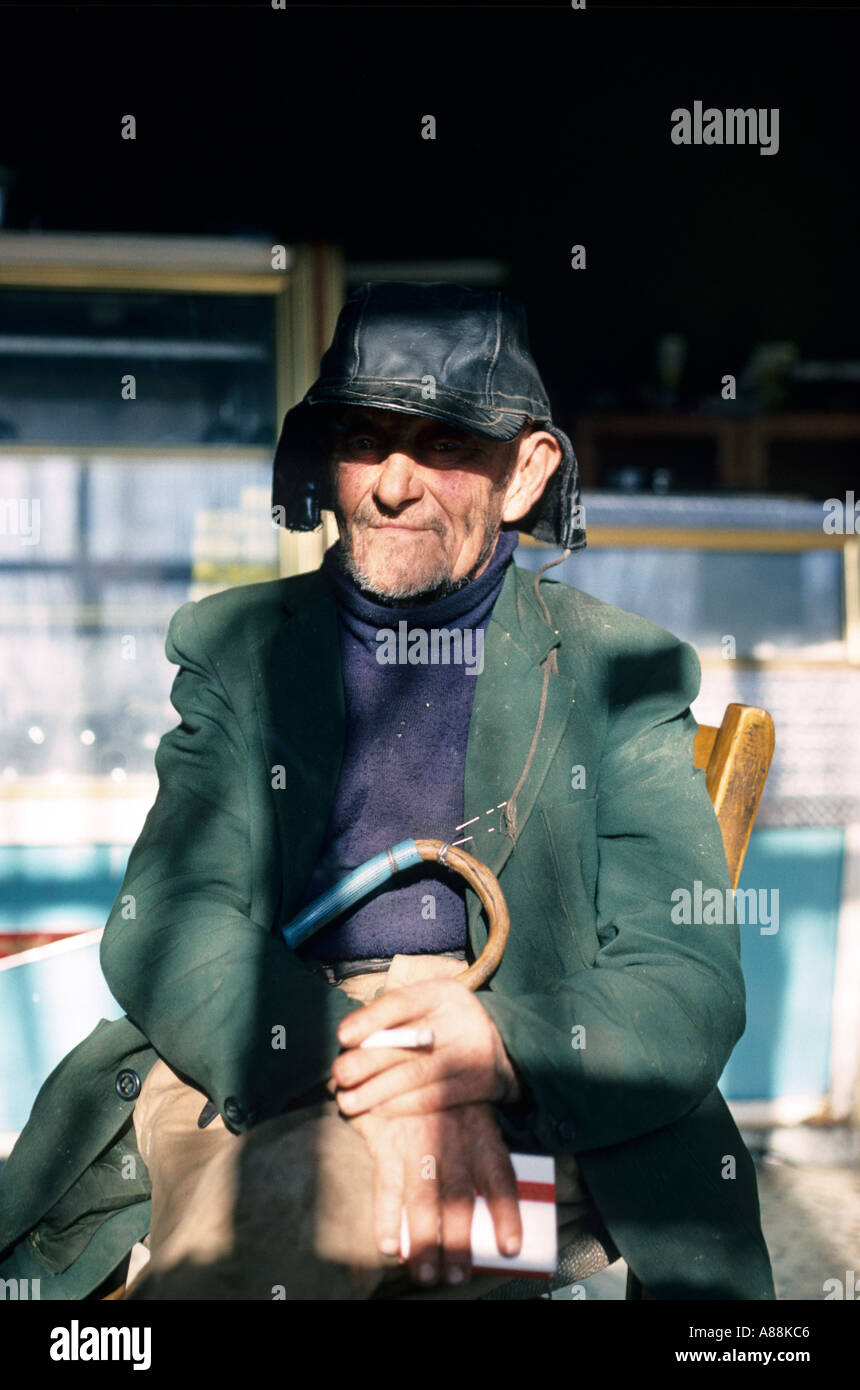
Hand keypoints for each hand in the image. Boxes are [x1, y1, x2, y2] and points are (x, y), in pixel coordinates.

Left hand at [332, 977, 521, 1118]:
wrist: (501, 1049)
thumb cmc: (444, 1025)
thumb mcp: (427, 1007)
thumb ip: (393, 1018)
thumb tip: (347, 1040)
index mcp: (443, 992)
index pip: (402, 1003)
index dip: (369, 1020)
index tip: (342, 1037)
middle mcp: (460, 1019)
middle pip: (406, 1042)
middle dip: (366, 1061)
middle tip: (339, 1074)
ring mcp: (471, 1053)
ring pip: (415, 1075)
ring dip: (376, 1091)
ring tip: (347, 1101)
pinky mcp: (476, 1084)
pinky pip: (432, 1098)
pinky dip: (400, 1106)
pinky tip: (376, 1109)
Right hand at [348, 1102, 521, 1287]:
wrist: (401, 1052)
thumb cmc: (445, 1097)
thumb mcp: (472, 1113)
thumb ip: (481, 1154)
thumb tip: (498, 1208)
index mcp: (480, 1131)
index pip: (499, 1176)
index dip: (505, 1213)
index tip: (509, 1248)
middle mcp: (451, 1137)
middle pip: (458, 1197)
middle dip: (458, 1241)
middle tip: (457, 1277)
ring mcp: (417, 1139)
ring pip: (422, 1198)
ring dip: (424, 1241)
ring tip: (425, 1275)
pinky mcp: (386, 1139)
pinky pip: (385, 1184)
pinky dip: (385, 1217)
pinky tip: (389, 1246)